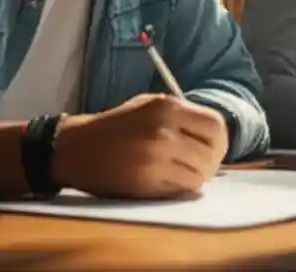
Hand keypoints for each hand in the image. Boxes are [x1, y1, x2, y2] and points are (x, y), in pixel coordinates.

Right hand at [51, 94, 228, 198]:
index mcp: (168, 107)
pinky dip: (180, 189)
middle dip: (210, 164)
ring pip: (199, 175)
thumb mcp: (148, 106)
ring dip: (195, 179)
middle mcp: (165, 130)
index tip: (213, 150)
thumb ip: (181, 116)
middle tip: (200, 168)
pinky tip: (168, 183)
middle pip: (212, 153)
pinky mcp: (146, 182)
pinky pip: (180, 190)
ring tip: (181, 175)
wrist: (76, 148)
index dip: (219, 141)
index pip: (216, 126)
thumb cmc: (115, 126)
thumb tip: (215, 137)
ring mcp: (156, 157)